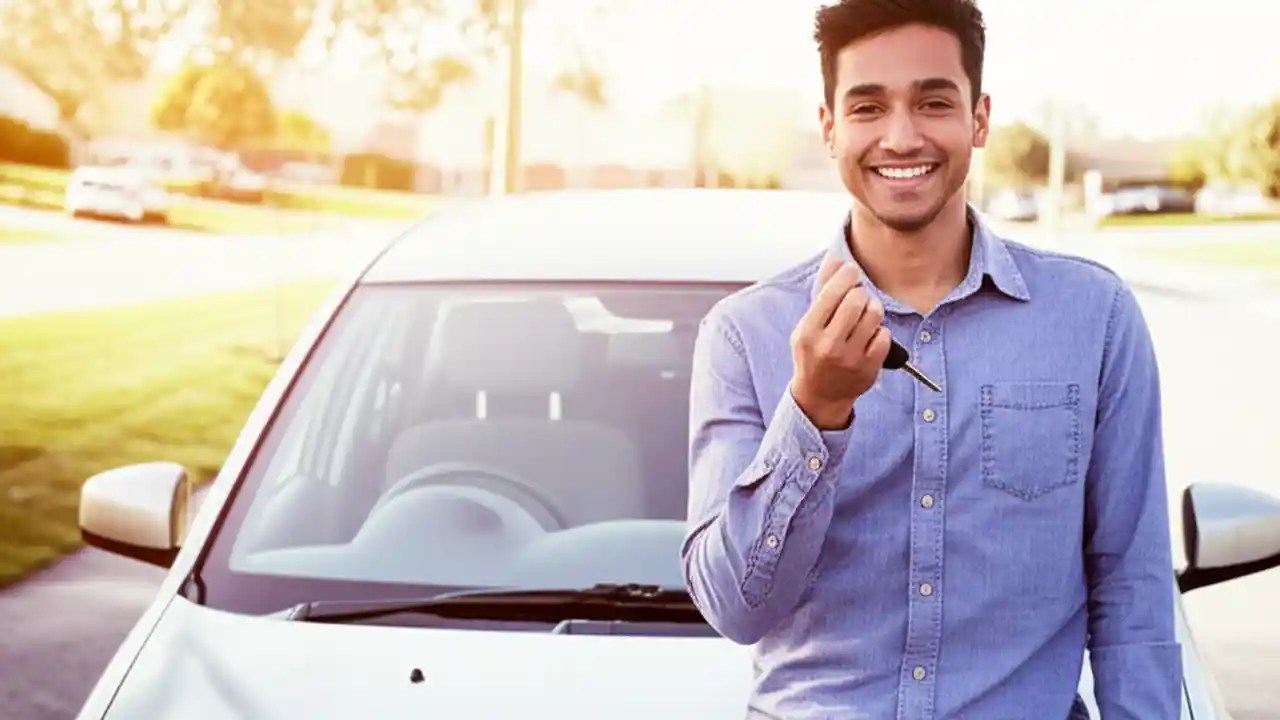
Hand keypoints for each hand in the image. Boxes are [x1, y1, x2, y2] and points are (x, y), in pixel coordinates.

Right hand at [789, 258, 892, 428]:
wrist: (820, 394)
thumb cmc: (814, 352)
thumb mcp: (807, 324)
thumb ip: (822, 291)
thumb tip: (836, 260)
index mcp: (808, 332)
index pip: (832, 292)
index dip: (846, 275)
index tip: (852, 272)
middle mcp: (828, 346)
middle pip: (857, 300)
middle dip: (860, 292)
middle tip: (858, 296)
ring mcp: (850, 358)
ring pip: (874, 315)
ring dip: (873, 308)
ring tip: (865, 314)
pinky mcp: (869, 368)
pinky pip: (885, 334)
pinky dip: (880, 331)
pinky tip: (869, 335)